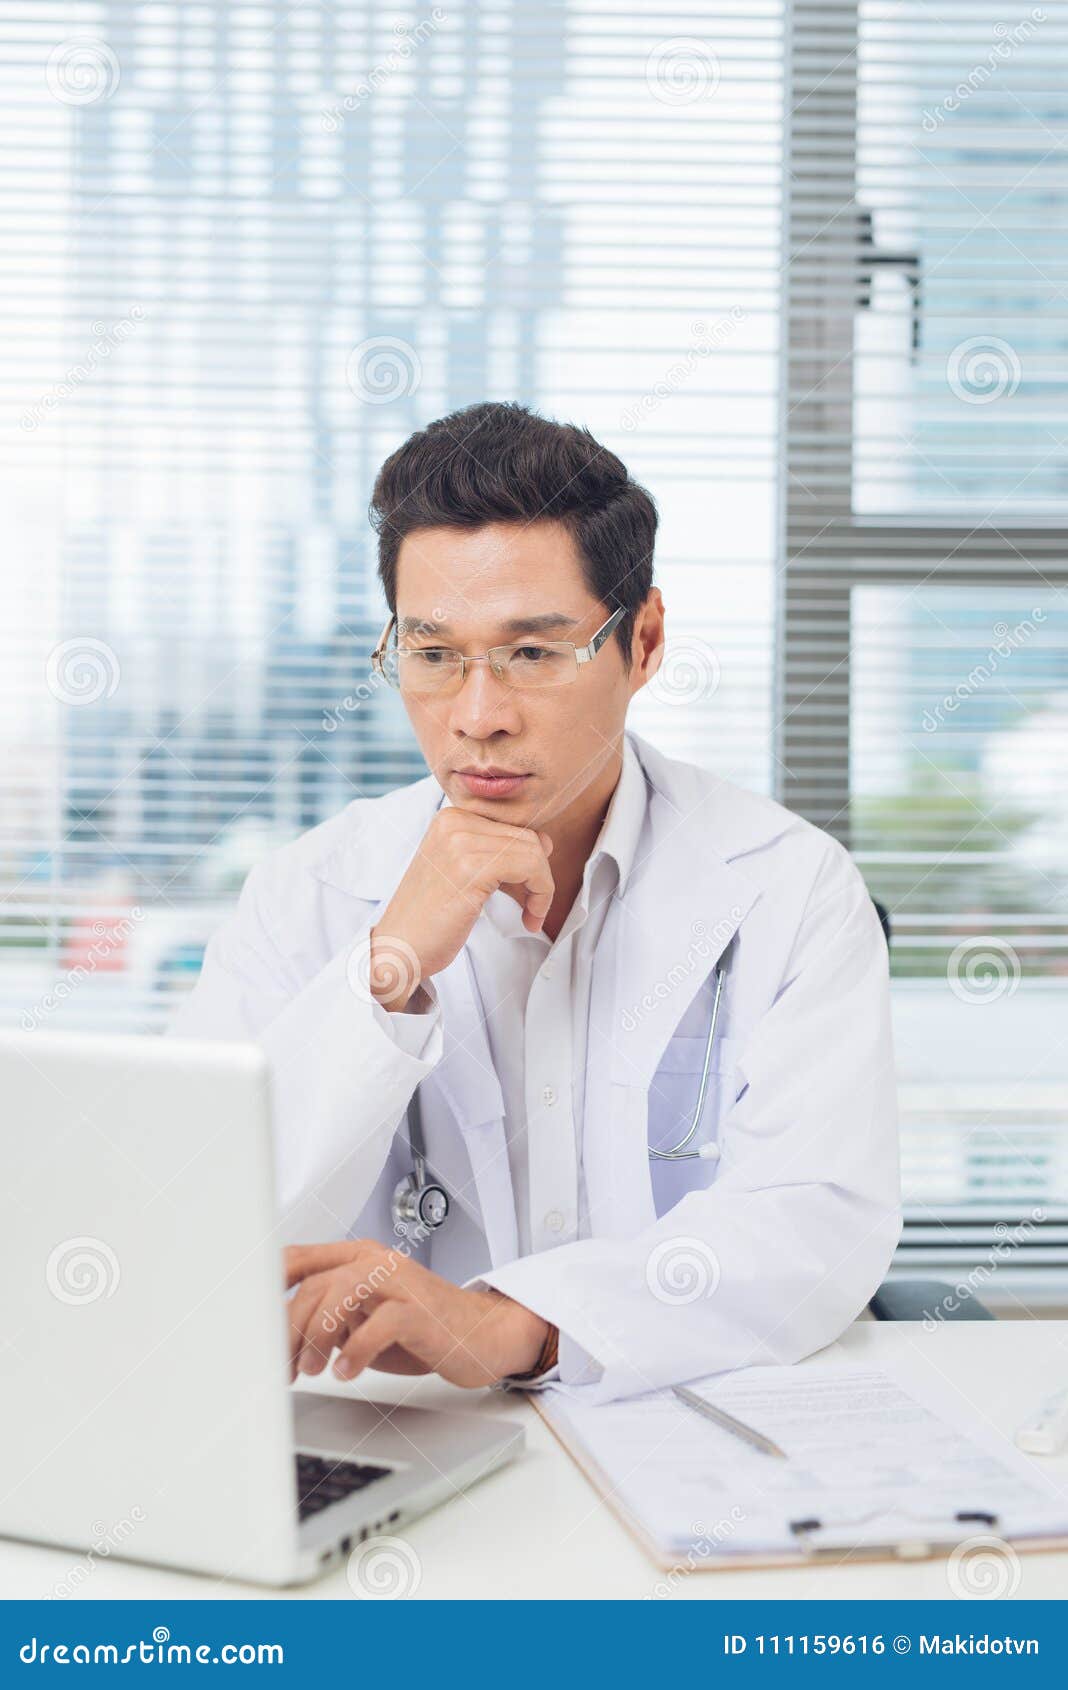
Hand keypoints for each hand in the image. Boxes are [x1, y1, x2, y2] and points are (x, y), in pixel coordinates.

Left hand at [284, 1241, 549, 1387]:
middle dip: (288, 1330)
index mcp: (360, 1259)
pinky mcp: (421, 1311)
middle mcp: (377, 1263)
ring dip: (316, 1337)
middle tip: (282, 1366)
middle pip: (313, 1284)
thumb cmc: (422, 1329)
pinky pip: (380, 1323)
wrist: (484, 1334)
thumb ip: (331, 1318)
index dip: (269, 1283)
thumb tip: (282, 1340)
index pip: (301, 1258)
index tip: (248, 1316)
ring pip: (340, 1294)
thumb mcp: (366, 1319)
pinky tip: (347, 1372)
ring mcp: (400, 1283)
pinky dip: (355, 1352)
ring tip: (312, 1370)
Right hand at [368, 807, 553, 1007]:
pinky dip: (541, 897)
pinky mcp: (472, 868)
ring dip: (543, 889)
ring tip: (531, 916)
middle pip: (527, 837)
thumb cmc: (430, 918)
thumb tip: (545, 840)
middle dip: (539, 876)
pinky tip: (529, 920)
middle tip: (533, 908)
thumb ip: (498, 853)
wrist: (399, 949)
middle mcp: (454, 822)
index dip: (529, 860)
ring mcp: (461, 842)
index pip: (514, 826)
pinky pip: (531, 868)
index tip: (526, 892)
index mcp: (450, 818)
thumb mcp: (464, 873)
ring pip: (534, 852)